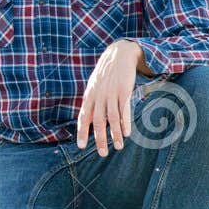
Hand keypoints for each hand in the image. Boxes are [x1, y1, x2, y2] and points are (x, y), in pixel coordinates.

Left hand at [76, 39, 143, 155]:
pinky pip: (124, 109)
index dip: (82, 132)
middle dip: (99, 138)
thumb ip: (92, 102)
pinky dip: (125, 122)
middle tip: (102, 153)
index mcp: (89, 96)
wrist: (118, 55)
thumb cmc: (106, 74)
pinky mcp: (124, 91)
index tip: (81, 146)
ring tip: (118, 147)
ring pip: (112, 118)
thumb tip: (88, 120)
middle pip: (98, 121)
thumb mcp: (94, 86)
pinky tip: (127, 133)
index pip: (83, 117)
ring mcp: (111, 93)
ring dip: (115, 134)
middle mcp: (99, 96)